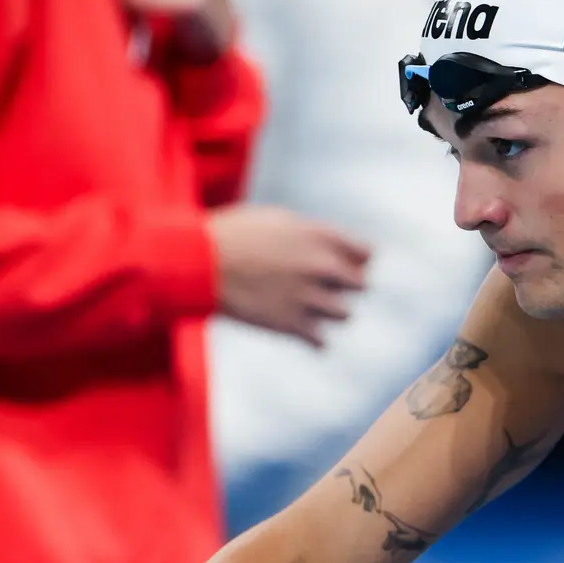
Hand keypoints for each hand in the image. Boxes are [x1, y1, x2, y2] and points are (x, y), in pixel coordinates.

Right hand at [211, 205, 370, 347]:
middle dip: (345, 286)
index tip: (339, 263)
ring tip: (307, 308)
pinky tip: (305, 334)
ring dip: (330, 312)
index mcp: (318, 235)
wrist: (197, 263)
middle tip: (323, 287)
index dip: (355, 260)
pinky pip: (322, 342)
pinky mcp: (291, 325)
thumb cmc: (229, 235)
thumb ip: (308, 235)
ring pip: (345, 314)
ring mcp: (308, 297)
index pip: (366, 253)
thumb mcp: (275, 220)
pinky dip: (316, 340)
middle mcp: (320, 266)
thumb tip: (325, 250)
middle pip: (361, 284)